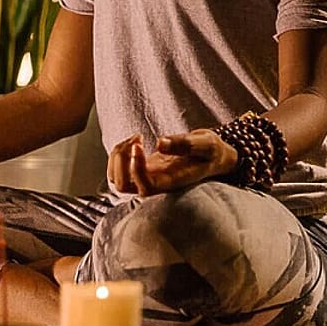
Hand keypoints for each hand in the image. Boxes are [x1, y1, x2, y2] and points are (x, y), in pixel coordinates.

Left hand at [107, 129, 237, 195]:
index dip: (136, 168)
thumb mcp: (206, 143)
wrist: (211, 157)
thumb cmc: (210, 152)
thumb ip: (187, 144)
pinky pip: (118, 169)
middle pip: (122, 187)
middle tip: (137, 140)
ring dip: (117, 155)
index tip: (139, 144)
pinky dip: (119, 152)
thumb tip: (160, 143)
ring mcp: (146, 178)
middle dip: (121, 160)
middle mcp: (155, 184)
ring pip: (115, 179)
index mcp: (171, 182)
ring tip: (136, 138)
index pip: (145, 187)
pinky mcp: (141, 170)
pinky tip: (136, 140)